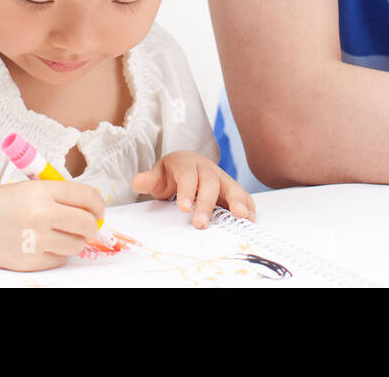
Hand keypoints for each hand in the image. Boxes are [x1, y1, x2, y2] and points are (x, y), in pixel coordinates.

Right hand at [0, 180, 104, 270]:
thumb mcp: (28, 187)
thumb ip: (59, 195)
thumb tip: (91, 208)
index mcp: (42, 191)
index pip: (87, 196)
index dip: (98, 204)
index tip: (97, 210)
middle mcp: (42, 214)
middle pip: (87, 224)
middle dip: (91, 224)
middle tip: (85, 224)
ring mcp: (36, 240)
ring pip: (77, 244)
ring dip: (75, 240)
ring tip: (60, 233)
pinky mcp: (30, 261)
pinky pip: (59, 259)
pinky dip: (56, 253)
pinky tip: (42, 244)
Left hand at [131, 151, 255, 227]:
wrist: (186, 166)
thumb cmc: (172, 174)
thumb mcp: (158, 175)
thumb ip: (148, 180)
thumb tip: (137, 182)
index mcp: (187, 163)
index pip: (188, 175)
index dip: (187, 190)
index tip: (184, 207)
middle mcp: (206, 169)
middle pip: (209, 183)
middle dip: (206, 203)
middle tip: (201, 223)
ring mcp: (221, 178)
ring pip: (231, 186)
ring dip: (237, 201)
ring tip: (241, 216)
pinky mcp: (231, 189)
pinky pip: (242, 195)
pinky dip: (248, 205)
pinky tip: (250, 218)